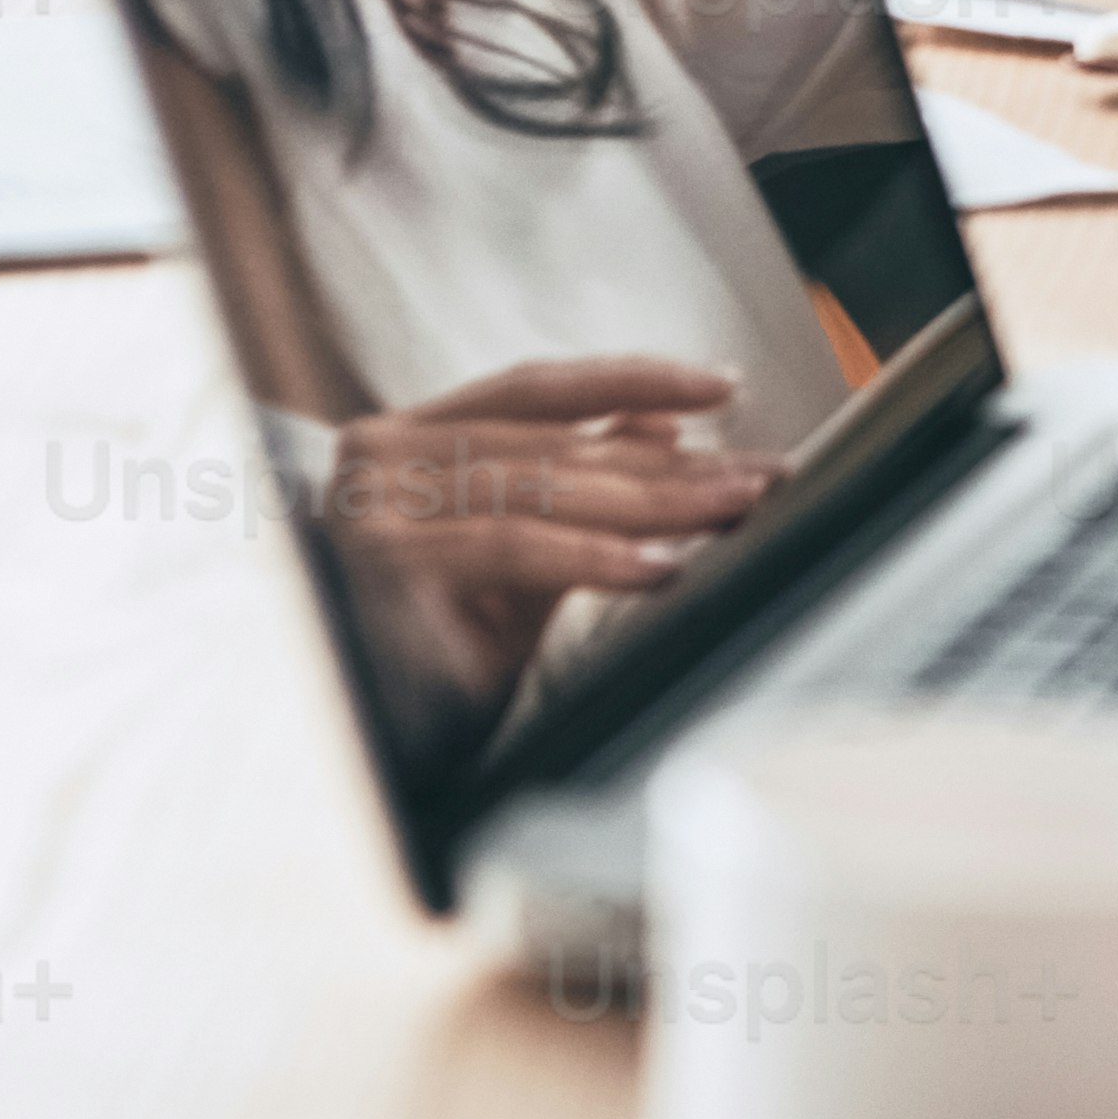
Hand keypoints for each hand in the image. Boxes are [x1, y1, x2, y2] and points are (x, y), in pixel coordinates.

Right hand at [308, 351, 773, 722]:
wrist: (356, 738)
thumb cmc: (429, 645)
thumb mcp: (517, 556)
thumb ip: (576, 485)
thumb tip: (666, 427)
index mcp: (409, 437)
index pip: (539, 389)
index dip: (635, 380)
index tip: (721, 388)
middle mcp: (382, 459)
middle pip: (557, 446)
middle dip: (673, 464)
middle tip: (761, 473)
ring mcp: (378, 512)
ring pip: (545, 490)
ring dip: (654, 502)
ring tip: (729, 511)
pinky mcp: (388, 570)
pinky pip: (515, 548)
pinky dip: (595, 556)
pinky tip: (660, 567)